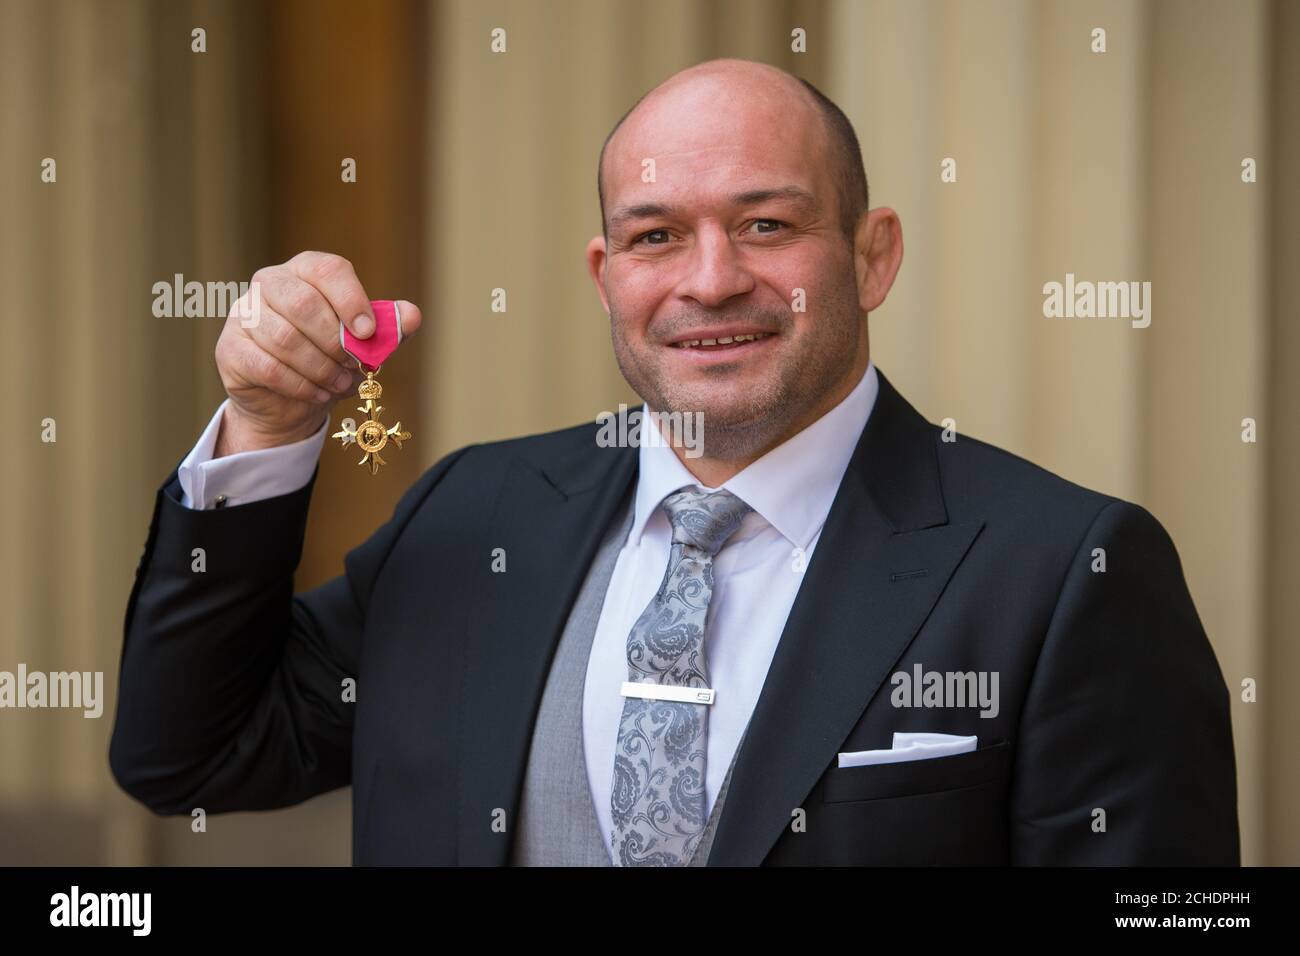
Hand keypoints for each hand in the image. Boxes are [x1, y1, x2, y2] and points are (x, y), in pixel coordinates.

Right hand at [212, 252, 421, 455]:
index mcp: (305, 271)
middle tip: (355, 365)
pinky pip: (268, 367)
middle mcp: (270, 284)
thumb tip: (411, 316)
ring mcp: (244, 315)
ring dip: (321, 367)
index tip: (368, 332)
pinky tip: (318, 393)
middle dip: (335, 342)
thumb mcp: (365, 343)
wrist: (290, 400)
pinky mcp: (231, 349)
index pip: (327, 270)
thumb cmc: (330, 358)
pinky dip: (300, 385)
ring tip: (340, 382)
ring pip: (285, 339)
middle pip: (303, 304)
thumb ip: (388, 328)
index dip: (351, 300)